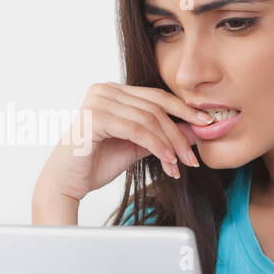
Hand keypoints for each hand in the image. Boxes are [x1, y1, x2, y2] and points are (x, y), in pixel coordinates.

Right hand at [34, 82, 214, 204]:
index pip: (156, 96)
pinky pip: (136, 129)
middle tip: (195, 157)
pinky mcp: (94, 116)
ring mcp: (97, 100)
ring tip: (181, 165)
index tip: (207, 124)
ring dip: (170, 144)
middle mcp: (104, 89)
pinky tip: (168, 162)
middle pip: (155, 107)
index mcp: (113, 91)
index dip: (184, 110)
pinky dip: (156, 146)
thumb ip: (161, 135)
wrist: (66, 184)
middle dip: (180, 133)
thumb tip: (194, 129)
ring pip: (149, 119)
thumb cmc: (95, 164)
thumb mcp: (137, 147)